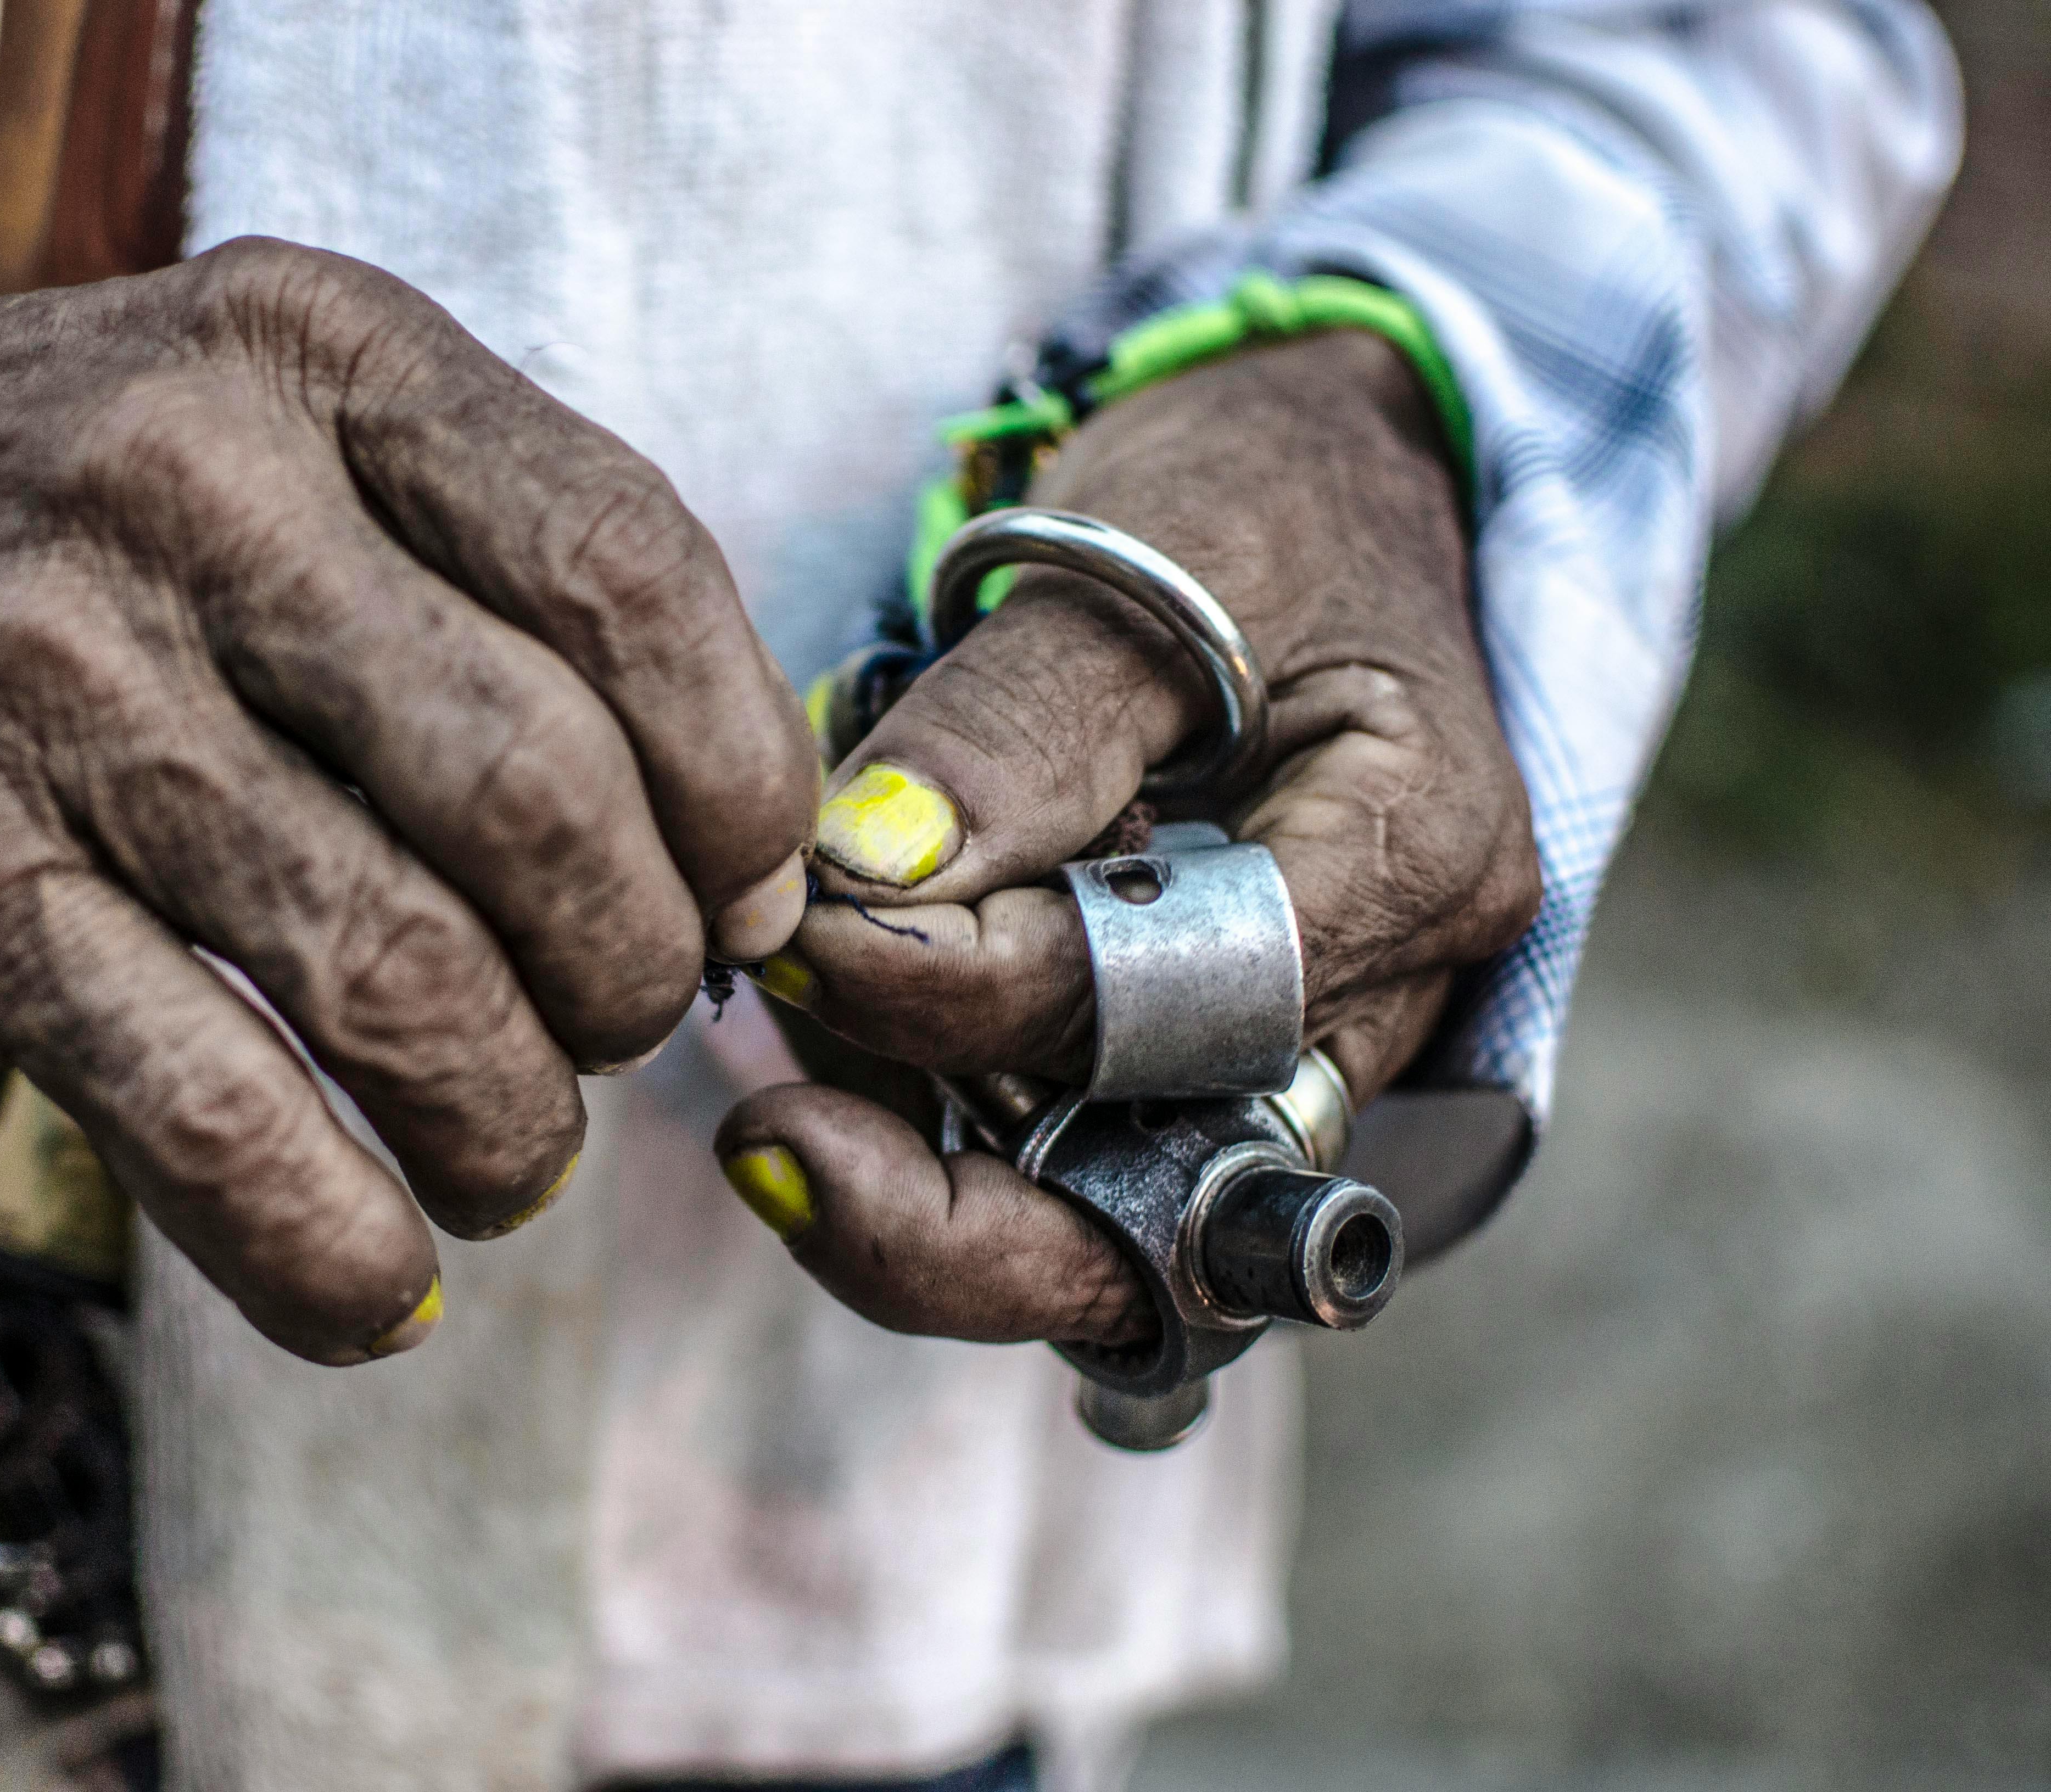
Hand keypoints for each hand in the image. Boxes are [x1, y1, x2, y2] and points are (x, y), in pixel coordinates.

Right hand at [0, 239, 817, 1363]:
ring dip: (510, 1126)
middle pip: (538, 799)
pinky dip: (326, 1242)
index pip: (631, 571)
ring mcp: (51, 686)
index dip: (740, 775)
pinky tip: (381, 1285)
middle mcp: (192, 491)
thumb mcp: (297, 421)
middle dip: (636, 970)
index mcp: (321, 350)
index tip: (752, 887)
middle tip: (619, 1021)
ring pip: (395, 975)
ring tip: (511, 1151)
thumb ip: (517, 579)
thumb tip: (757, 865)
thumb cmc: (82, 494)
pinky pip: (201, 1111)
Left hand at [715, 328, 1537, 1345]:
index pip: (1186, 1003)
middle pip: (1177, 1214)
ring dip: (919, 1176)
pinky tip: (827, 1055)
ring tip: (778, 1073)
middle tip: (764, 1148)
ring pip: (1108, 1220)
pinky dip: (937, 1135)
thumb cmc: (1252, 492)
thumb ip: (1011, 729)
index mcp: (1419, 856)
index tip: (807, 921)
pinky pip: (1072, 1163)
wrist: (1310, 486)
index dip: (972, 996)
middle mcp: (1384, 997)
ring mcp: (1294, 1046)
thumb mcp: (1146, 555)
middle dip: (948, 1217)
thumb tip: (863, 873)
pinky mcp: (1200, 1053)